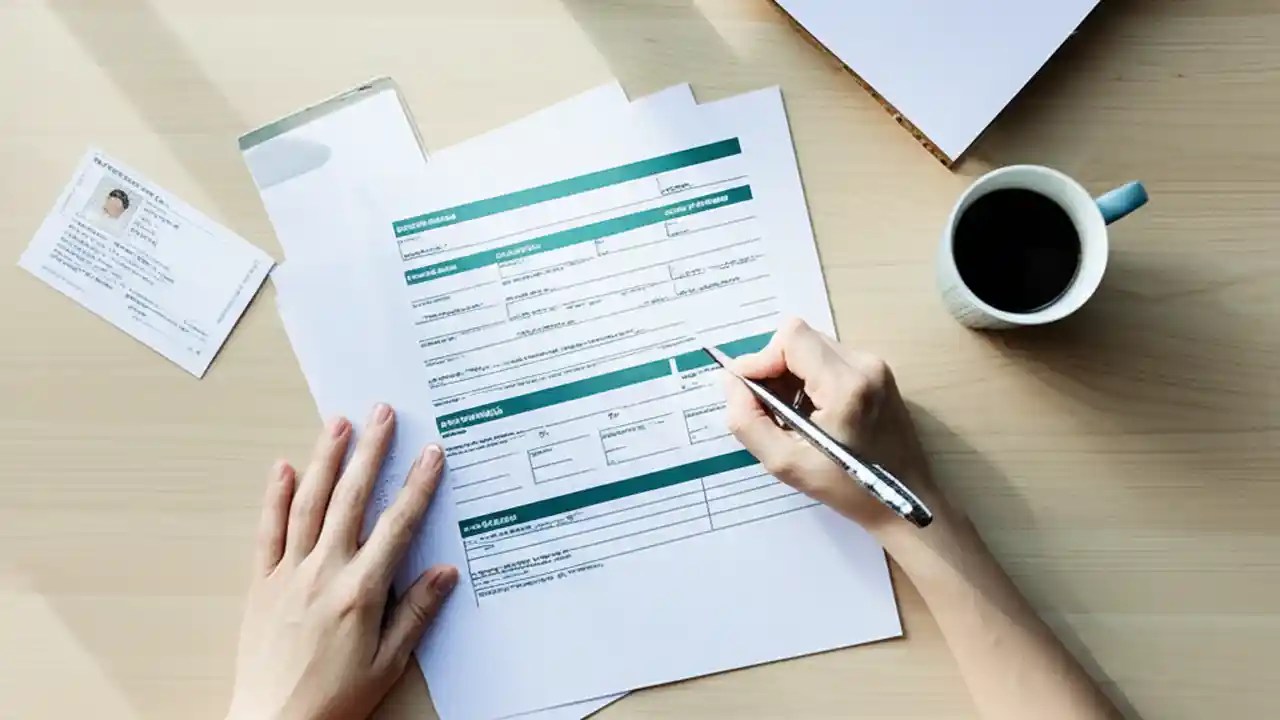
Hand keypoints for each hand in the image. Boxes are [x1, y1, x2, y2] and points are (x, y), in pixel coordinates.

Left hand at [226, 404, 457, 719]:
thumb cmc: (335, 699)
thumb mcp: (388, 662)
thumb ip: (416, 613)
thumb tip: (445, 572)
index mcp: (360, 591)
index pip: (396, 525)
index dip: (416, 485)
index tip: (431, 453)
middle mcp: (323, 572)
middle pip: (350, 499)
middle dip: (370, 452)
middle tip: (382, 413)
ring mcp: (289, 573)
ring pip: (308, 503)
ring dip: (325, 459)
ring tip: (338, 423)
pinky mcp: (261, 583)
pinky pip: (267, 531)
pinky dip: (274, 496)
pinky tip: (281, 467)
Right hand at [723, 318, 936, 533]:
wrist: (905, 502)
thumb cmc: (847, 488)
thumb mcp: (784, 463)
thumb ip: (747, 419)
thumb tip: (731, 381)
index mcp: (845, 384)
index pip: (791, 337)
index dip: (760, 359)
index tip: (745, 390)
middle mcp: (865, 364)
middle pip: (802, 337)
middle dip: (775, 366)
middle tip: (767, 406)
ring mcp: (877, 367)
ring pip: (816, 346)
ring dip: (792, 372)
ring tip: (790, 412)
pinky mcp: (881, 375)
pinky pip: (832, 359)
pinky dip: (811, 377)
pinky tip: (812, 412)